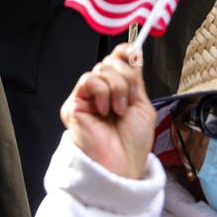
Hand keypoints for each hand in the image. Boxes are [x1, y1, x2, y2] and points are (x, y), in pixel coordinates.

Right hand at [61, 44, 155, 179]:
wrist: (122, 164)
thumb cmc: (133, 143)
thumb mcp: (142, 105)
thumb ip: (136, 78)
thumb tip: (135, 51)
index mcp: (116, 89)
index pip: (116, 58)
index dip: (126, 53)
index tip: (135, 59)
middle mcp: (100, 91)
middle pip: (111, 61)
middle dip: (127, 79)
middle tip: (128, 103)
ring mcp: (86, 97)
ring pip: (101, 69)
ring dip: (117, 89)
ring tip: (117, 111)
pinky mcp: (74, 104)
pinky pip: (88, 80)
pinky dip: (102, 92)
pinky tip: (103, 110)